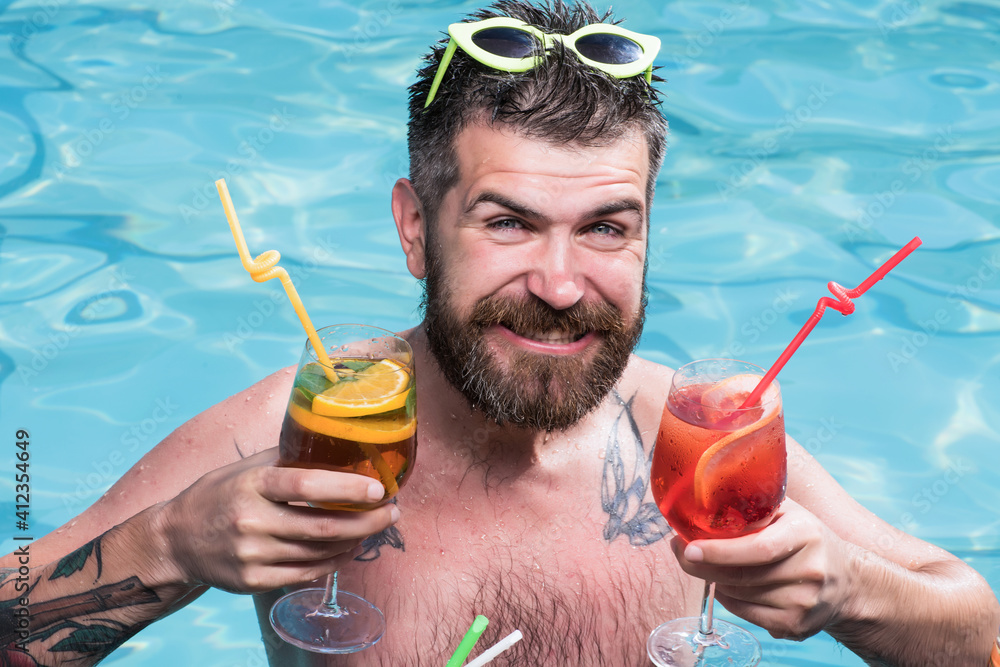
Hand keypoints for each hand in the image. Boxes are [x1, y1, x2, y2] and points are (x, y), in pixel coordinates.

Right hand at [150, 448, 398, 593]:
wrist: (175, 540)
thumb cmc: (219, 494)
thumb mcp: (246, 468)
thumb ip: (287, 459)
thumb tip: (335, 444)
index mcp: (253, 485)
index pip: (306, 486)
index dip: (347, 489)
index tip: (378, 488)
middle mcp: (252, 521)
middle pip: (322, 528)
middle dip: (367, 522)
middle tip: (392, 512)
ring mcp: (252, 555)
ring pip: (319, 554)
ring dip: (356, 541)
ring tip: (375, 527)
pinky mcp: (253, 581)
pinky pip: (306, 574)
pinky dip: (335, 562)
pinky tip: (349, 549)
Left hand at [671, 498, 854, 640]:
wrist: (850, 582)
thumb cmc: (807, 538)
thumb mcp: (790, 511)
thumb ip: (755, 503)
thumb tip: (703, 498)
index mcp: (806, 533)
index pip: (759, 548)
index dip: (720, 551)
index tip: (688, 547)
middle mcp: (810, 570)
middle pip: (743, 575)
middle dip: (703, 566)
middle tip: (682, 553)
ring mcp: (805, 602)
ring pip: (740, 595)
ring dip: (715, 580)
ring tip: (707, 565)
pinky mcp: (797, 625)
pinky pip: (747, 614)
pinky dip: (730, 600)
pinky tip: (728, 585)